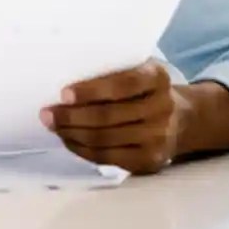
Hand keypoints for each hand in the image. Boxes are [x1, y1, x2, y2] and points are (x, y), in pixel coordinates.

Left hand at [40, 60, 192, 174]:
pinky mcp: (149, 159)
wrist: (181, 117)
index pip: (123, 84)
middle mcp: (162, 107)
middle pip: (109, 116)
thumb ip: (113, 71)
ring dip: (72, 134)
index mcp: (157, 78)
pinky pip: (108, 157)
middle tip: (47, 113)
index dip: (92, 90)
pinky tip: (69, 140)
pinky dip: (83, 150)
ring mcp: (158, 137)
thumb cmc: (145, 89)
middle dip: (72, 116)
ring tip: (53, 126)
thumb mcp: (138, 69)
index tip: (64, 94)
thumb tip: (62, 79)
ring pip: (105, 139)